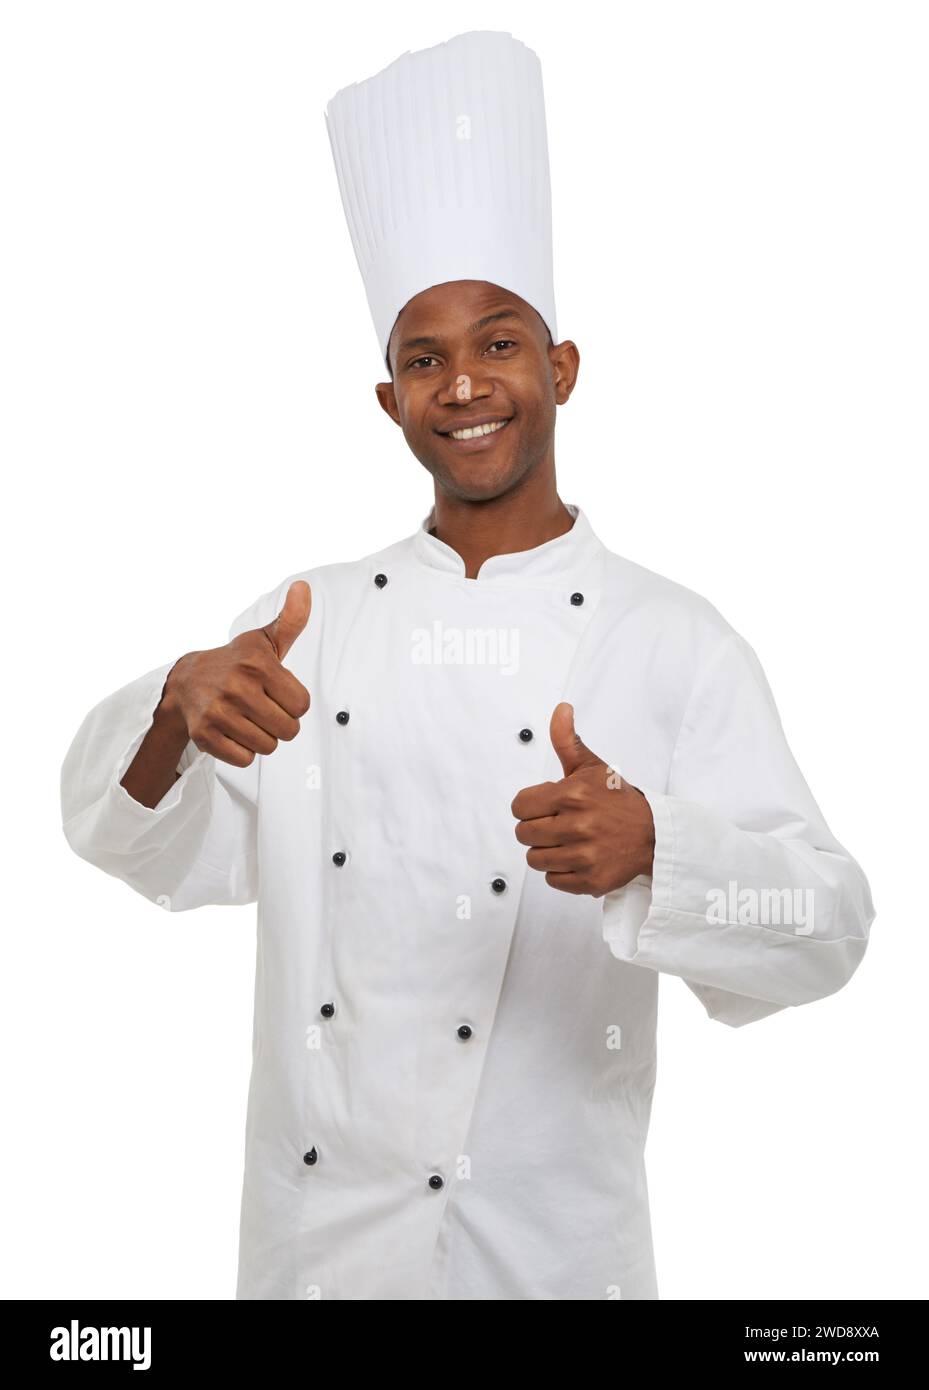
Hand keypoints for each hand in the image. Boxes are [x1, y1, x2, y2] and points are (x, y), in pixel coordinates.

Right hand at [161, 581, 311, 767]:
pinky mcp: (204, 735)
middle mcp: (237, 687)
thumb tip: (303, 587)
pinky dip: (243, 751)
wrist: (186, 681)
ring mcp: (218, 712)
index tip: (277, 693)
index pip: (302, 705)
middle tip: (262, 709)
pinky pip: (244, 759)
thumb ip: (291, 620)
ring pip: (267, 747)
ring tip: (247, 719)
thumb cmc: (236, 661)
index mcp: (258, 665)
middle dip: (280, 723)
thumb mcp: (264, 640)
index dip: (293, 703)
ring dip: (262, 738)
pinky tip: (233, 730)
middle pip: (288, 730)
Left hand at [511, 702, 654, 896]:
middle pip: (523, 834)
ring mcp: (584, 856)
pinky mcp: (590, 880)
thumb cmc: (618, 799)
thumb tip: (561, 709)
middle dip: (536, 828)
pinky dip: (561, 872)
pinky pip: (552, 880)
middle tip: (557, 824)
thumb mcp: (592, 767)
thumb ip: (568, 740)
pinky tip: (577, 857)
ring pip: (535, 859)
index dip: (529, 806)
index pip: (519, 806)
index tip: (546, 806)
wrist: (654, 834)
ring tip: (567, 841)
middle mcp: (577, 826)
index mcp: (572, 795)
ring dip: (546, 851)